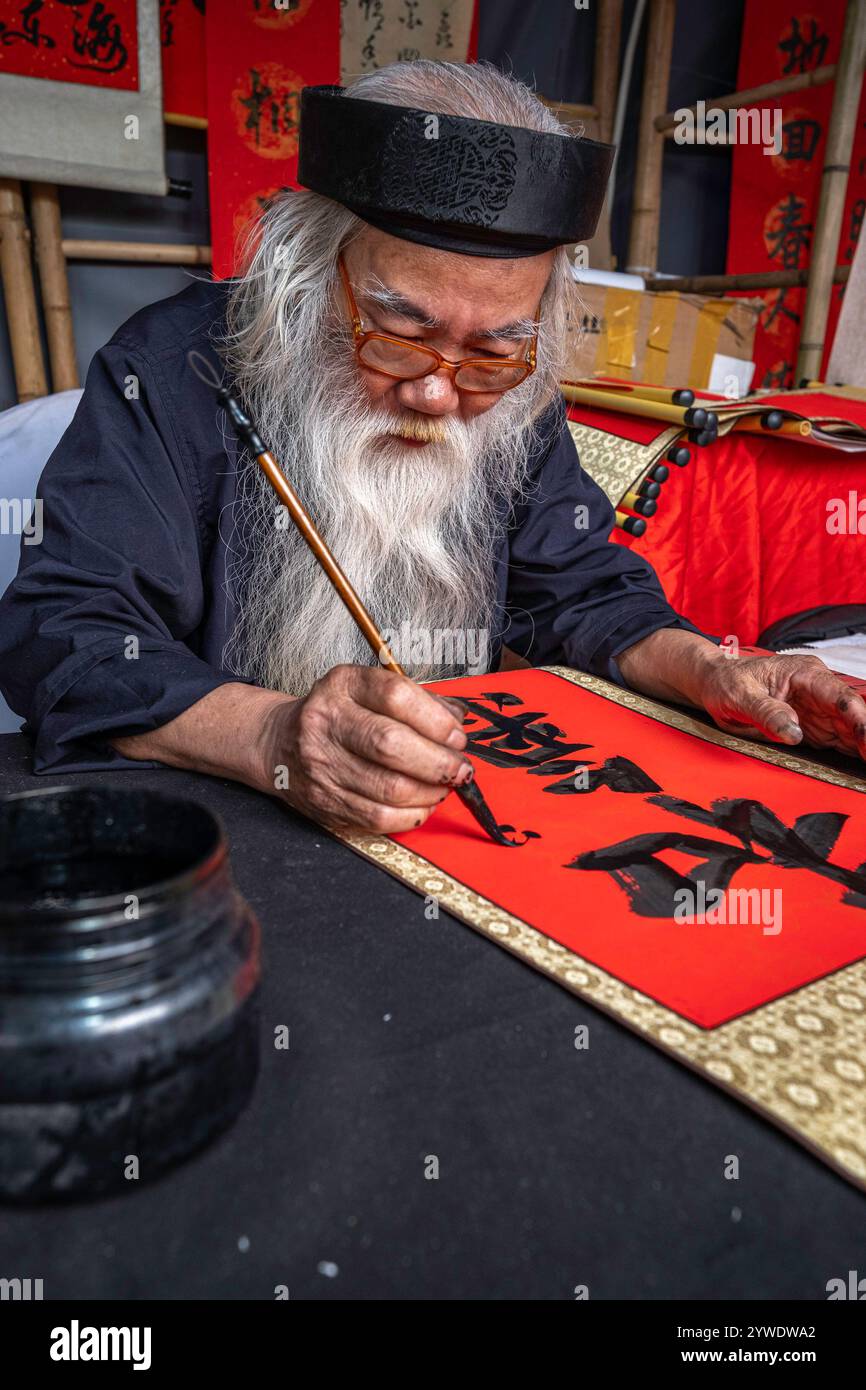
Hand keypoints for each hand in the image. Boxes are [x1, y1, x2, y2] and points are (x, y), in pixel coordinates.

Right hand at [254, 664, 472, 833]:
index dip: (436, 720)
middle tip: (460, 768)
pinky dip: (411, 815)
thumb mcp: (369, 690)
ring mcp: (321, 764)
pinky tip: (423, 804)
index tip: (457, 736)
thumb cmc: (340, 714)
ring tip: (444, 786)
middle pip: (391, 745)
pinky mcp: (324, 801)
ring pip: (388, 788)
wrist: (281, 742)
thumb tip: (459, 721)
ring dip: (430, 792)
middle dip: (438, 762)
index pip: (396, 696)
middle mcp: (326, 721)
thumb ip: (417, 701)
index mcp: (343, 685)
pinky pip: (377, 817)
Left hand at [698, 651, 865, 759]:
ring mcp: (817, 710)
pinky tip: (858, 768)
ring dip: (861, 749)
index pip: (841, 698)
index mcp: (805, 674)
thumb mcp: (739, 696)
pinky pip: (838, 742)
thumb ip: (767, 712)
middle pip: (853, 716)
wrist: (716, 683)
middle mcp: (818, 690)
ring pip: (850, 731)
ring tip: (864, 773)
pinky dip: (851, 755)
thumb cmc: (727, 682)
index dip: (861, 721)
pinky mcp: (812, 727)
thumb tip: (793, 732)